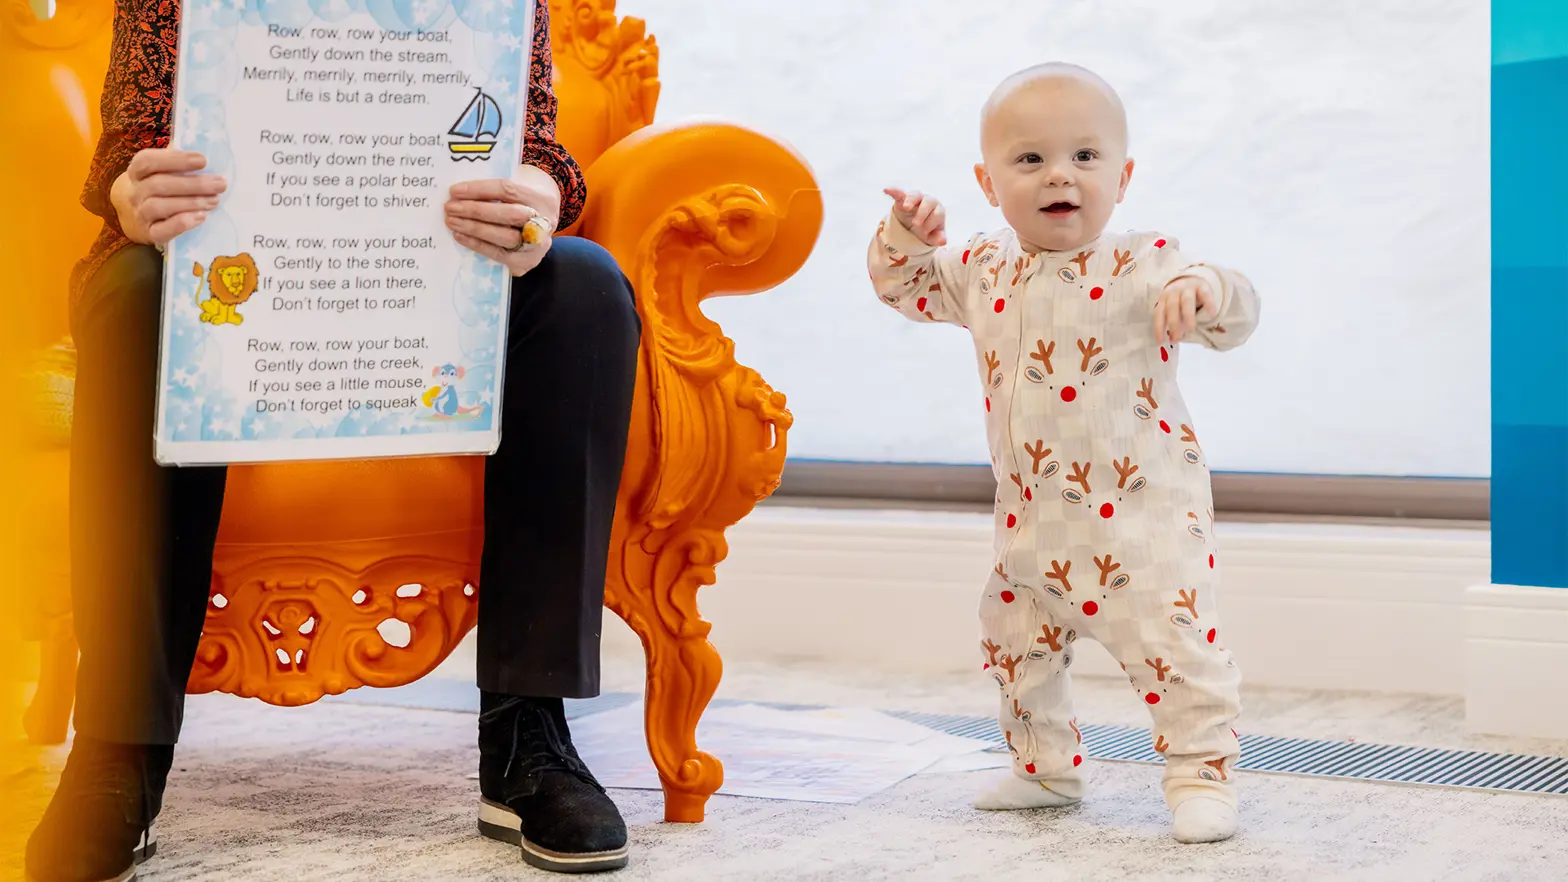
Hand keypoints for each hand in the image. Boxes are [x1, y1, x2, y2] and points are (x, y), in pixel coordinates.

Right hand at [111, 149, 226, 245]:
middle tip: (220, 184)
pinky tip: (201, 217)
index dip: (175, 160)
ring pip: (159, 206)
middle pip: (159, 184)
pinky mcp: (150, 233)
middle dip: (193, 184)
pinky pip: (161, 231)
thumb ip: (179, 159)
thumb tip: (203, 143)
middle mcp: (135, 191)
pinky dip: (181, 224)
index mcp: (138, 170)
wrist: (145, 217)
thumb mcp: (166, 170)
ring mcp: (140, 213)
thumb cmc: (164, 187)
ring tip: (214, 201)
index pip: (148, 161)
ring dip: (190, 202)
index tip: (203, 160)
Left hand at [446, 166, 560, 276]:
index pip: (508, 190)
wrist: (543, 225)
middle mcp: (544, 222)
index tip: (455, 190)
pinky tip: (461, 236)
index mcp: (540, 197)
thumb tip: (460, 192)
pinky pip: (499, 255)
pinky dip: (477, 245)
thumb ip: (495, 190)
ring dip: (474, 229)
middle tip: (450, 207)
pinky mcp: (527, 262)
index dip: (480, 189)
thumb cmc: (521, 202)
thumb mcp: (517, 188)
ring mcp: (537, 245)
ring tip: (452, 222)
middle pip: (509, 215)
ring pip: (505, 237)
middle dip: (476, 211)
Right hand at [883, 187, 946, 245]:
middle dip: (923, 212)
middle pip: (929, 201)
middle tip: (916, 224)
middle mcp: (928, 202)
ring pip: (916, 195)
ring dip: (911, 200)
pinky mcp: (902, 199)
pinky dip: (893, 190)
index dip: (932, 222)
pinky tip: (886, 190)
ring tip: (906, 206)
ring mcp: (915, 200)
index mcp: (938, 211)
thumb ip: (937, 238)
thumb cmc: (926, 230)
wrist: (913, 228)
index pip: (938, 213)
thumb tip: (943, 241)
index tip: (925, 232)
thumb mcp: (932, 237)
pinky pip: (899, 192)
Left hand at [1154, 276, 1218, 343]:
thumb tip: (1174, 340)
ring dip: (1187, 315)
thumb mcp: (1174, 310)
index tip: (1161, 341)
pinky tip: (1212, 314)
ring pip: (1186, 301)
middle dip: (1173, 323)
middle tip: (1177, 337)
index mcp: (1164, 299)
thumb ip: (1174, 323)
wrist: (1192, 279)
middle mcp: (1173, 292)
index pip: (1159, 313)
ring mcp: (1187, 287)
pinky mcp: (1202, 285)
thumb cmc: (1180, 300)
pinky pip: (1205, 294)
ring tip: (1190, 329)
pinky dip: (1208, 303)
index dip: (1159, 327)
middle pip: (1172, 307)